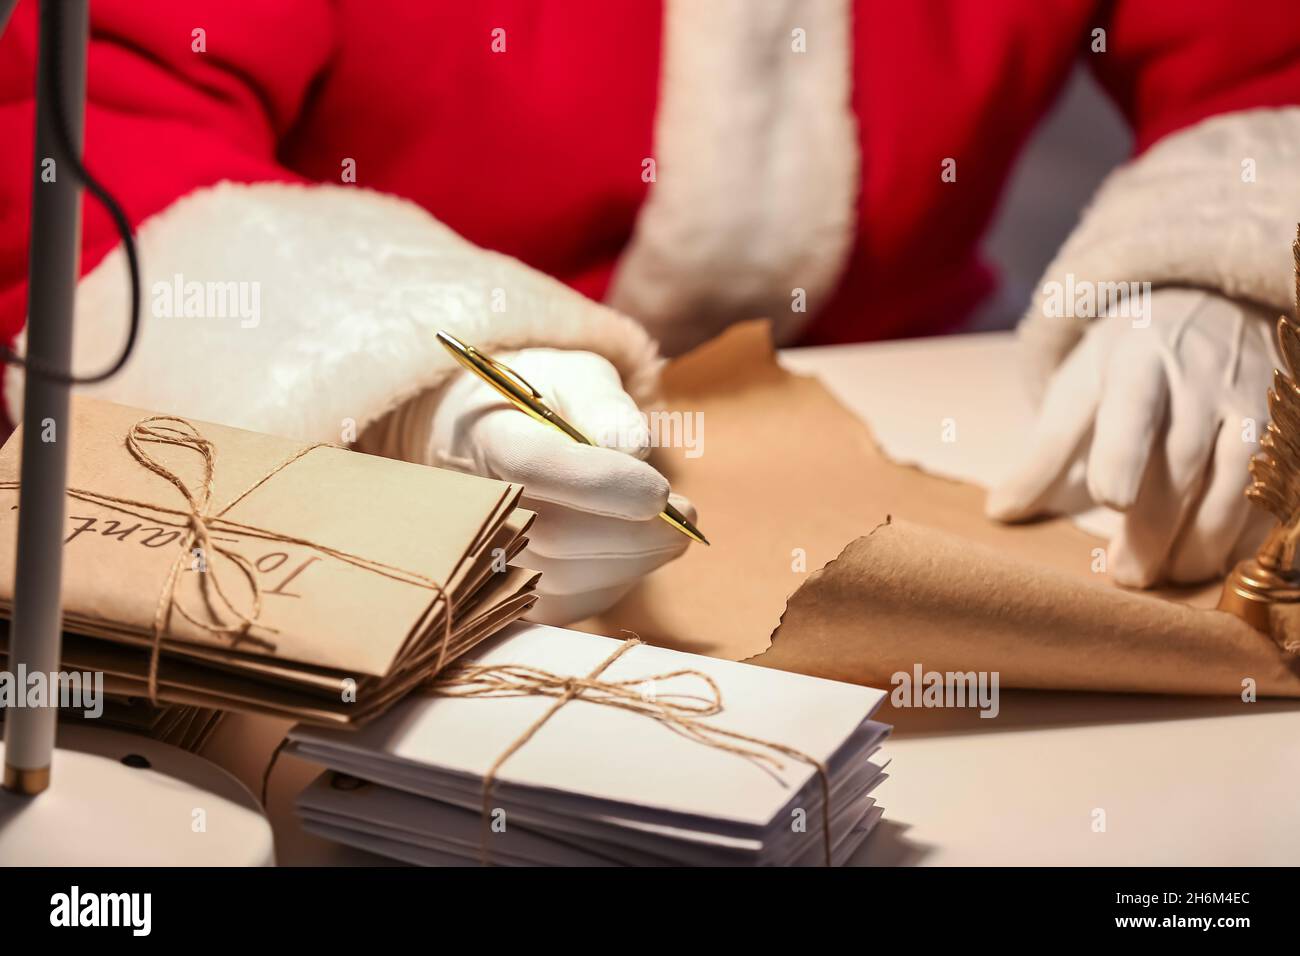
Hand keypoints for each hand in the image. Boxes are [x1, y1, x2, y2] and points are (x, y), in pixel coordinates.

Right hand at [429, 348, 694, 623]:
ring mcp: (493, 554)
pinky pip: (576, 601)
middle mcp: (478, 501)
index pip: (533, 466)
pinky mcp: (518, 592)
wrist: (502, 435)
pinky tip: (641, 548)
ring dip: (636, 558)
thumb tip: (634, 447)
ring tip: (675, 528)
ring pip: (568, 577)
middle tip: (686, 514)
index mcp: (488, 434)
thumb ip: (603, 403)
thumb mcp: (578, 378)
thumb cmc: (551, 403)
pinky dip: (622, 578)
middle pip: (552, 534)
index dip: (599, 484)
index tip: (659, 492)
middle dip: (632, 532)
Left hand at [987, 289, 1276, 586]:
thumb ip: (1045, 451)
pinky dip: (1251, 530)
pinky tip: (1220, 562)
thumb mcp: (1079, 387)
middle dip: (1156, 525)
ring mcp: (1251, 400)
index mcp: (1137, 360)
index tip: (1112, 501)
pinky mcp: (1285, 426)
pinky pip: (1275, 486)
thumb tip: (1000, 514)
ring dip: (1206, 537)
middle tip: (1128, 576)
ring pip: (1237, 478)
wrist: (1212, 302)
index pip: (1132, 408)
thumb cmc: (1129, 358)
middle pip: (1182, 460)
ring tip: (1172, 576)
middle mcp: (1201, 376)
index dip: (1124, 454)